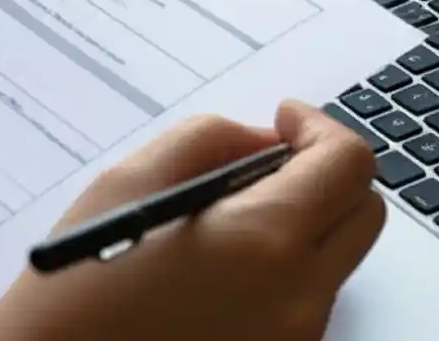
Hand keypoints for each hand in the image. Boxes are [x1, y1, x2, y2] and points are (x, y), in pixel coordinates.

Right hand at [0, 101, 383, 340]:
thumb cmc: (74, 292)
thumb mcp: (129, 183)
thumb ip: (207, 140)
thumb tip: (259, 139)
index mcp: (264, 242)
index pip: (348, 164)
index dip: (318, 127)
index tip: (285, 120)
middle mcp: (297, 299)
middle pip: (365, 213)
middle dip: (326, 172)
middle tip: (270, 159)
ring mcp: (294, 339)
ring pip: (335, 259)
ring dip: (302, 222)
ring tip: (224, 218)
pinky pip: (305, 301)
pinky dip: (281, 269)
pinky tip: (218, 267)